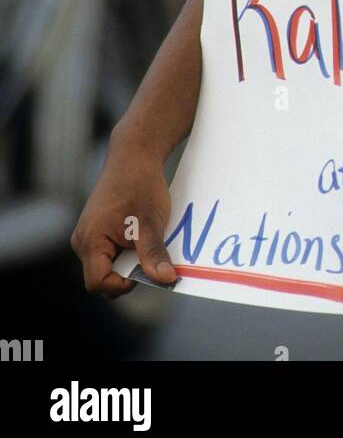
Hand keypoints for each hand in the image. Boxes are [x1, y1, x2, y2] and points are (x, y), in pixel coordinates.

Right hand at [70, 140, 177, 298]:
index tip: (146, 267)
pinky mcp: (96, 230)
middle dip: (128, 273)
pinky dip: (127, 250)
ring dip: (129, 260)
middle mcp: (82, 241)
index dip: (124, 284)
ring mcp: (88, 236)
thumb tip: (166, 280)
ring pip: (107, 265)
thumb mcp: (151, 221)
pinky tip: (141, 233)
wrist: (133, 154)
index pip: (99, 283)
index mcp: (90, 241)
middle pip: (102, 277)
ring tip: (145, 238)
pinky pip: (109, 253)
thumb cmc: (141, 183)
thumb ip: (154, 254)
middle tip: (148, 252)